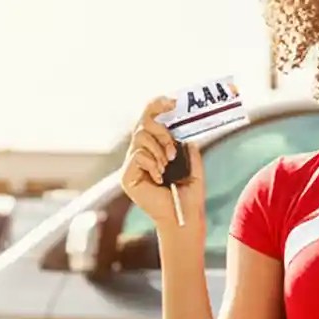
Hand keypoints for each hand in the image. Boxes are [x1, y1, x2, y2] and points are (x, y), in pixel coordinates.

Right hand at [119, 96, 206, 230]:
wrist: (184, 217)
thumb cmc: (189, 194)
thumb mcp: (193, 163)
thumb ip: (187, 144)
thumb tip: (183, 128)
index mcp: (154, 149)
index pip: (149, 120)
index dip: (156, 106)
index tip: (172, 100)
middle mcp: (140, 154)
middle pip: (143, 124)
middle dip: (161, 133)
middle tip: (173, 152)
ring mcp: (131, 165)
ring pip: (140, 138)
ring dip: (159, 150)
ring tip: (167, 168)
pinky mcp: (126, 176)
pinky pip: (138, 155)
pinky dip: (153, 164)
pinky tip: (159, 179)